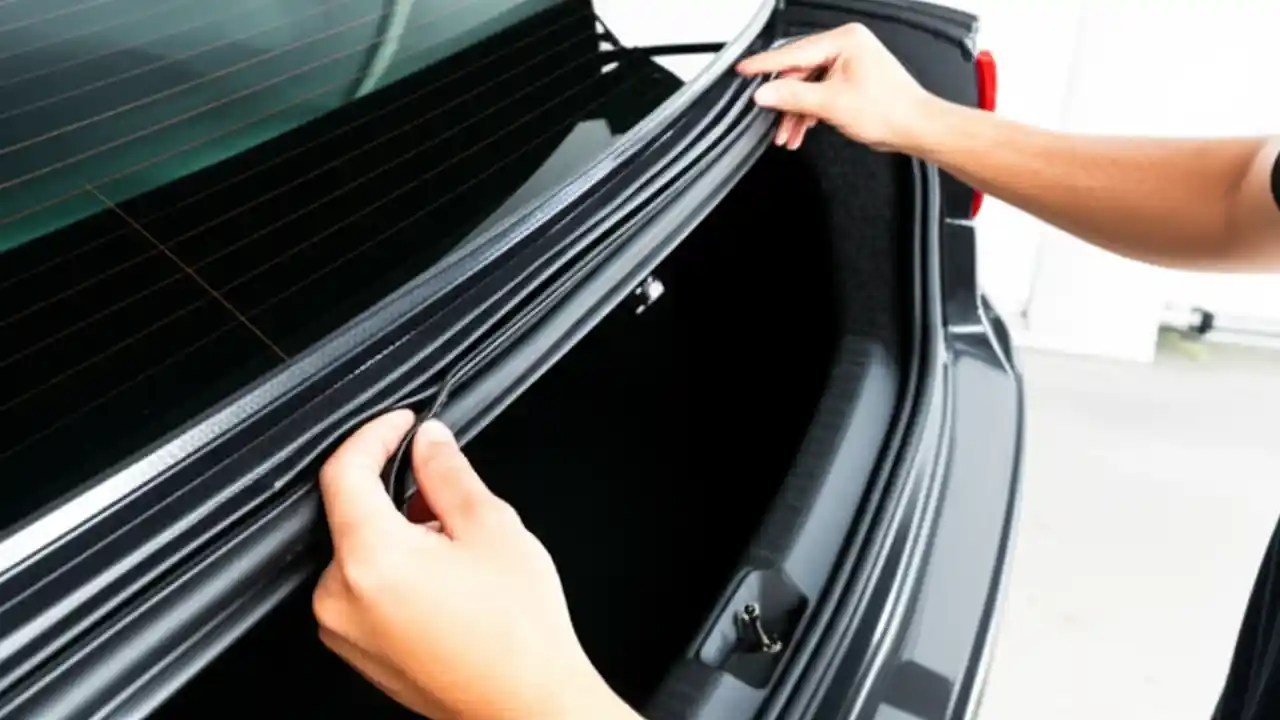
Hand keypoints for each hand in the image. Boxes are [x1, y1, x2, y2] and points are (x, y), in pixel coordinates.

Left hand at [313, 410, 638, 719]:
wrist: (525, 704)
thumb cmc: (517, 633)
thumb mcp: (492, 528)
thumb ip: (448, 473)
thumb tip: (430, 441)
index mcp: (372, 559)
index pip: (345, 471)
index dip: (375, 435)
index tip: (401, 424)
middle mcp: (342, 597)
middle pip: (351, 513)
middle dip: (395, 490)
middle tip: (443, 491)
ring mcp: (343, 629)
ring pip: (358, 551)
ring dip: (396, 531)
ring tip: (454, 546)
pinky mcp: (355, 650)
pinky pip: (361, 588)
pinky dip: (393, 568)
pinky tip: (441, 577)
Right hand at [736, 23, 936, 151]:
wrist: (915, 127)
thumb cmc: (889, 110)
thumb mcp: (831, 104)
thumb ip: (793, 97)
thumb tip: (764, 93)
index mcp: (845, 40)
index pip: (794, 52)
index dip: (765, 65)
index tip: (744, 69)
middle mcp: (847, 46)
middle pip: (800, 71)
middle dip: (785, 101)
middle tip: (768, 118)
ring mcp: (849, 62)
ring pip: (808, 86)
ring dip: (796, 113)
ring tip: (787, 136)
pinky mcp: (851, 79)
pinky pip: (820, 92)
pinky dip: (810, 112)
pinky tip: (802, 130)